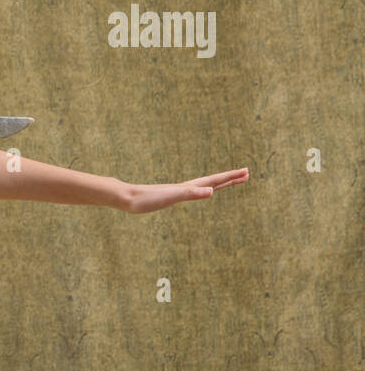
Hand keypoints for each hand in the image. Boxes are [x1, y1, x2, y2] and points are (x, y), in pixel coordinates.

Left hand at [121, 167, 247, 213]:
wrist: (125, 198)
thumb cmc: (146, 199)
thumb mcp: (170, 197)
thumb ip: (190, 193)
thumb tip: (211, 192)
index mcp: (187, 187)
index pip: (214, 181)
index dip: (230, 177)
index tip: (246, 172)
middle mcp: (184, 188)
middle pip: (212, 182)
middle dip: (229, 178)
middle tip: (247, 173)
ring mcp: (176, 192)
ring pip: (202, 186)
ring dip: (217, 183)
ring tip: (228, 181)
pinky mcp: (168, 197)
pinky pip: (190, 192)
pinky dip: (200, 191)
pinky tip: (199, 192)